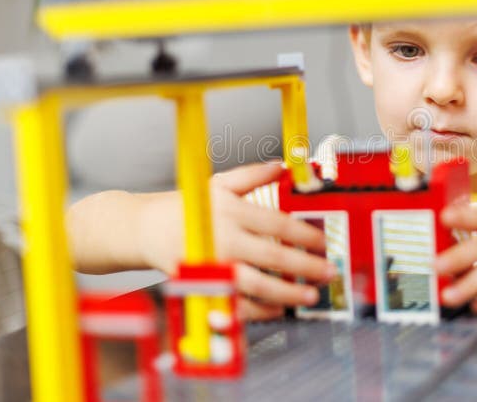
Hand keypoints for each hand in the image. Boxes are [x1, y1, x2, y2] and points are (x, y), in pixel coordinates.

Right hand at [141, 163, 335, 319]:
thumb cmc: (188, 207)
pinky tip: (278, 308)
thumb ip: (252, 175)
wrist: (146, 229)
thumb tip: (282, 166)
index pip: (278, 224)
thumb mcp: (220, 184)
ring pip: (256, 285)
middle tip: (330, 272)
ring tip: (310, 295)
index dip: (306, 234)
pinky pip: (235, 304)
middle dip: (306, 266)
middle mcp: (224, 239)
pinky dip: (258, 310)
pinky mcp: (204, 286)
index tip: (324, 242)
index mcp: (232, 212)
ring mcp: (214, 266)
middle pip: (273, 256)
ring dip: (287, 292)